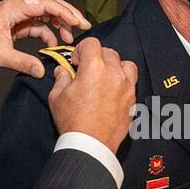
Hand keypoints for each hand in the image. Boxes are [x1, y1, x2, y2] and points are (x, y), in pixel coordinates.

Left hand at [0, 0, 90, 77]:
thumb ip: (22, 62)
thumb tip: (42, 70)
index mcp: (14, 7)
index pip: (46, 4)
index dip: (65, 12)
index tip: (79, 22)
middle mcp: (19, 7)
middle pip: (50, 5)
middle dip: (68, 15)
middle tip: (84, 26)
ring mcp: (20, 15)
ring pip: (47, 15)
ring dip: (59, 26)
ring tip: (69, 40)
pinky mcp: (19, 24)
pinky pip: (40, 26)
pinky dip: (49, 34)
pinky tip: (54, 46)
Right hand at [47, 36, 137, 151]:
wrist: (91, 145)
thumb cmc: (74, 123)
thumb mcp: (57, 97)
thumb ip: (61, 79)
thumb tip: (62, 71)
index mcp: (94, 68)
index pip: (91, 43)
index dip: (81, 49)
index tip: (76, 61)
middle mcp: (113, 74)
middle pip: (109, 52)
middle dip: (97, 57)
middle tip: (87, 70)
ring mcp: (126, 87)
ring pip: (126, 64)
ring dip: (115, 66)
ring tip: (105, 77)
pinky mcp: (132, 100)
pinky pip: (132, 83)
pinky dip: (123, 82)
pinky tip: (112, 91)